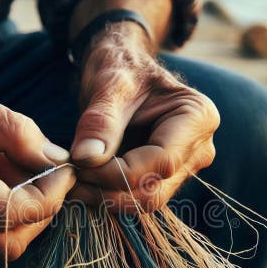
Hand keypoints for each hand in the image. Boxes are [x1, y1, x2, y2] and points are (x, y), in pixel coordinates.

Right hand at [0, 68, 74, 259]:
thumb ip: (16, 131)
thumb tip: (57, 160)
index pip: (6, 212)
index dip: (47, 197)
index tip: (64, 170)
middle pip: (7, 241)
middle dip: (40, 210)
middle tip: (40, 167)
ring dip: (24, 215)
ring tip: (13, 167)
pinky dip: (5, 218)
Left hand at [69, 23, 219, 212]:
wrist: (121, 68)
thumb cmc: (120, 67)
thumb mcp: (109, 84)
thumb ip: (100, 121)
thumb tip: (85, 158)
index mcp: (197, 118)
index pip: (160, 162)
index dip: (117, 172)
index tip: (79, 165)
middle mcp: (198, 148)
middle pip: (155, 189)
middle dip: (108, 190)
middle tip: (68, 177)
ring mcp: (183, 167)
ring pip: (144, 200)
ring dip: (104, 197)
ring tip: (71, 178)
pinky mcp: (163, 178)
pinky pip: (135, 197)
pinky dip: (106, 194)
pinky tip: (82, 180)